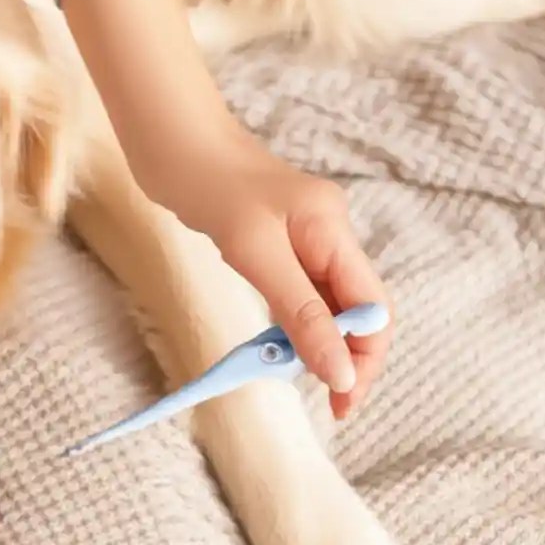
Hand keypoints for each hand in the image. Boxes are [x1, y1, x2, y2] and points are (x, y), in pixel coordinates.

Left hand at [177, 146, 391, 419]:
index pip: (373, 309)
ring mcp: (303, 238)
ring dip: (315, 344)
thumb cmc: (210, 185)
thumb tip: (340, 372)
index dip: (366, 358)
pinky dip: (291, 323)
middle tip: (326, 403)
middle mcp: (328, 234)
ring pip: (325, 305)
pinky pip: (297, 293)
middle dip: (344, 357)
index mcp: (334, 231)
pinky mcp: (275, 242)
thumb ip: (302, 313)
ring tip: (293, 377)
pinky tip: (276, 346)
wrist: (170, 141)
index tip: (343, 400)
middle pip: (356, 310)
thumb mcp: (258, 254)